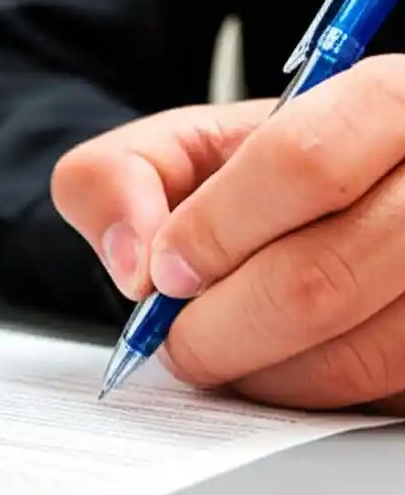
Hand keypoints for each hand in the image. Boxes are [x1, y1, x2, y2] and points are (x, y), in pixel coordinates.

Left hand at [52, 54, 404, 413]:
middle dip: (217, 324)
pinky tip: (271, 359)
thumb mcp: (174, 147)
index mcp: (383, 101)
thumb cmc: (249, 177)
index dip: (215, 229)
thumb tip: (134, 263)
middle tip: (173, 334)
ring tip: (217, 343)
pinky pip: (371, 394)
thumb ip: (116, 177)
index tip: (166, 269)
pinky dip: (301, 390)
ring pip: (351, 353)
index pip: (304, 164)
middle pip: (320, 277)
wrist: (311, 209)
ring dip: (255, 367)